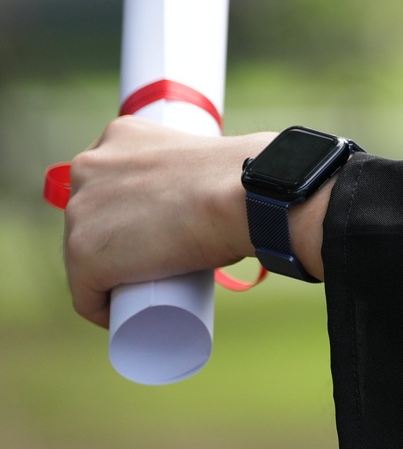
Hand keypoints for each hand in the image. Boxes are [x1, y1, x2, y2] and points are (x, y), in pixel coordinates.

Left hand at [61, 117, 335, 326]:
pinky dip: (100, 308)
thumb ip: (235, 154)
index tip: (160, 232)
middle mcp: (89, 166)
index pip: (113, 181)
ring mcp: (81, 212)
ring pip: (86, 255)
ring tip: (150, 288)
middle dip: (120, 241)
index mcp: (121, 133)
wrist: (248, 195)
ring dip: (111, 274)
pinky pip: (86, 294)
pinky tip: (117, 314)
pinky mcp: (84, 254)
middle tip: (164, 262)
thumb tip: (274, 168)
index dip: (133, 210)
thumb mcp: (223, 151)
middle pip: (95, 216)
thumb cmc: (254, 173)